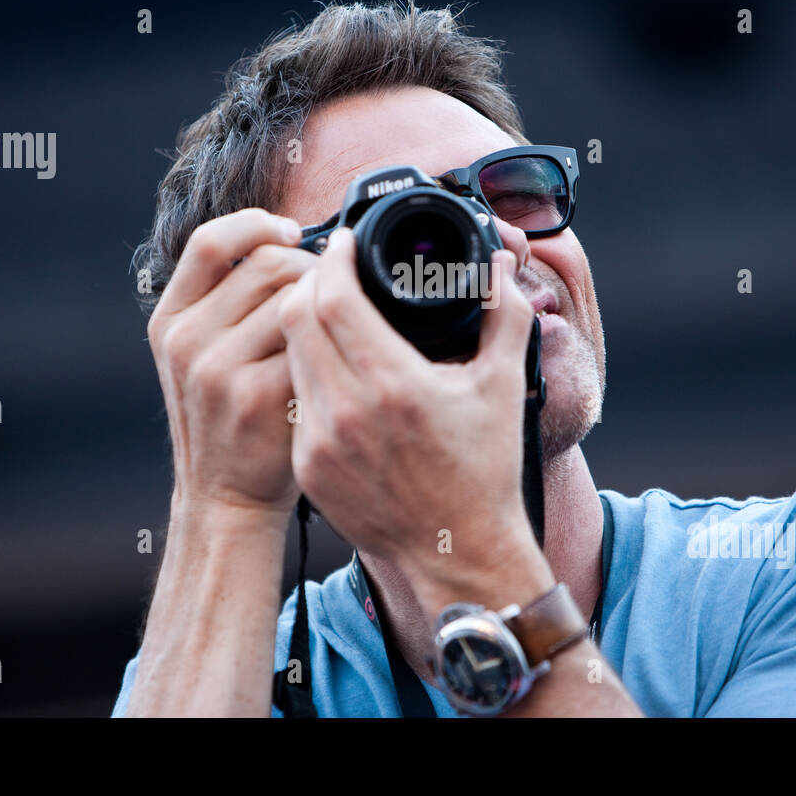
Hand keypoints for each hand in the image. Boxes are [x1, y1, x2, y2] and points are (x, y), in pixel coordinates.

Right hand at [146, 208, 315, 515]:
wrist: (226, 496)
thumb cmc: (231, 419)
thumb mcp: (201, 355)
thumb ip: (227, 302)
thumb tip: (288, 239)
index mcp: (170, 320)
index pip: (210, 242)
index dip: (256, 225)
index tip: (291, 230)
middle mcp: (186, 340)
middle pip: (266, 264)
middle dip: (310, 269)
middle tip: (327, 294)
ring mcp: (218, 369)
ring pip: (294, 301)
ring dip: (324, 307)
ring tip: (330, 330)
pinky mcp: (256, 396)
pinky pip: (310, 344)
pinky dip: (328, 346)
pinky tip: (330, 364)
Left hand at [277, 227, 548, 606]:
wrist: (458, 552)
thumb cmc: (485, 472)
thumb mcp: (503, 385)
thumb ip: (506, 314)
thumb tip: (499, 266)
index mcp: (394, 383)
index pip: (333, 297)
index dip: (333, 259)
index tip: (343, 243)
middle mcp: (348, 411)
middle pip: (297, 318)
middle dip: (309, 283)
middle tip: (331, 271)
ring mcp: (320, 443)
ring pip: (289, 356)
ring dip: (303, 326)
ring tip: (329, 315)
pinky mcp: (308, 468)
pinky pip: (294, 400)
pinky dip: (307, 372)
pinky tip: (330, 368)